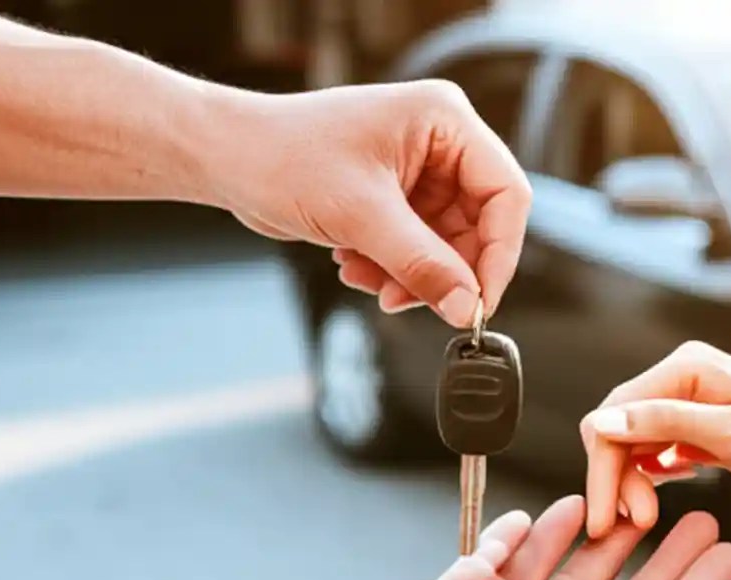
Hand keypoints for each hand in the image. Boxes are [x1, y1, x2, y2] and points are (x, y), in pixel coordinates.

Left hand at [208, 81, 530, 327]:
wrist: (225, 158)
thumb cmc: (282, 155)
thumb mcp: (361, 217)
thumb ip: (422, 265)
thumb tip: (467, 306)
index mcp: (444, 121)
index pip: (505, 192)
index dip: (499, 252)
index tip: (480, 299)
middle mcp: (437, 141)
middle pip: (478, 224)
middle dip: (444, 269)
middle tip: (418, 300)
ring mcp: (416, 170)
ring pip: (445, 244)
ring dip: (411, 273)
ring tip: (370, 279)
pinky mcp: (393, 196)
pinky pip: (416, 246)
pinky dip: (392, 268)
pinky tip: (355, 266)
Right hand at [579, 341, 730, 537]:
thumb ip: (664, 424)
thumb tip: (601, 421)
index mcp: (685, 367)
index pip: (614, 415)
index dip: (602, 467)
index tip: (605, 519)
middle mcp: (681, 377)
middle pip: (617, 428)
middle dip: (616, 477)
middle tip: (631, 526)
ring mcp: (689, 402)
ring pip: (632, 442)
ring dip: (630, 480)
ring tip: (646, 518)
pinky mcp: (699, 428)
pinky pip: (654, 450)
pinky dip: (649, 475)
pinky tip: (659, 497)